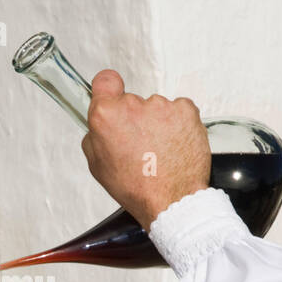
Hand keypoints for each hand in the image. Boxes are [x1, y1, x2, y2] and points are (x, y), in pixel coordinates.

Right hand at [81, 69, 210, 230]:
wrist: (171, 200)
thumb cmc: (136, 188)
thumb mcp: (98, 166)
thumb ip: (95, 136)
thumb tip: (99, 126)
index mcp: (106, 116)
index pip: (105, 81)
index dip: (109, 89)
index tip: (113, 94)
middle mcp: (133, 106)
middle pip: (132, 102)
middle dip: (135, 119)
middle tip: (140, 145)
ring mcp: (161, 106)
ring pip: (157, 109)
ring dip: (158, 124)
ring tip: (160, 151)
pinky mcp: (185, 110)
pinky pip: (179, 111)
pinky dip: (178, 125)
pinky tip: (174, 145)